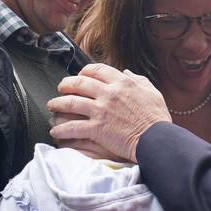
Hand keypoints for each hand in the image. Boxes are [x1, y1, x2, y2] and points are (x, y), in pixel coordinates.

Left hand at [48, 63, 170, 161]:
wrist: (157, 140)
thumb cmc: (157, 119)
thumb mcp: (153, 93)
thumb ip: (139, 80)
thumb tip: (127, 72)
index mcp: (122, 83)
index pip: (97, 70)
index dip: (85, 71)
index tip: (80, 75)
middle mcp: (109, 93)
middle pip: (79, 83)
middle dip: (66, 84)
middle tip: (61, 88)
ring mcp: (101, 111)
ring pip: (71, 102)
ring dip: (58, 104)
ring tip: (52, 106)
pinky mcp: (97, 128)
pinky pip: (73, 127)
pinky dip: (61, 129)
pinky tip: (55, 131)